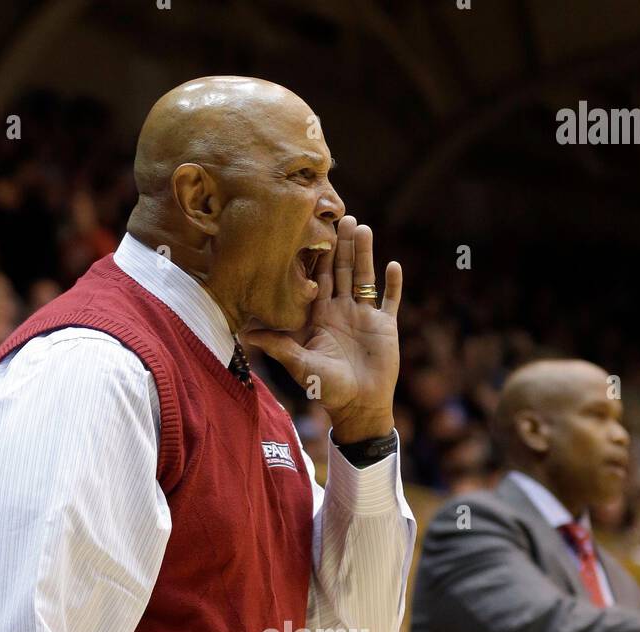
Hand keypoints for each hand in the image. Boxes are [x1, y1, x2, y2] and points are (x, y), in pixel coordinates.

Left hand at [246, 216, 400, 442]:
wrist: (357, 407)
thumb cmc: (325, 389)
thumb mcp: (299, 365)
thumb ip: (278, 346)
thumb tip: (246, 335)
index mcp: (321, 316)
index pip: (320, 279)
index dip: (319, 256)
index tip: (315, 230)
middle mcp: (342, 311)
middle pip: (343, 271)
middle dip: (342, 245)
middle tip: (342, 216)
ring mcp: (365, 317)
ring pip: (366, 278)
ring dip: (366, 254)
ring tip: (363, 228)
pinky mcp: (386, 326)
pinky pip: (390, 300)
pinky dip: (394, 285)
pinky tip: (394, 265)